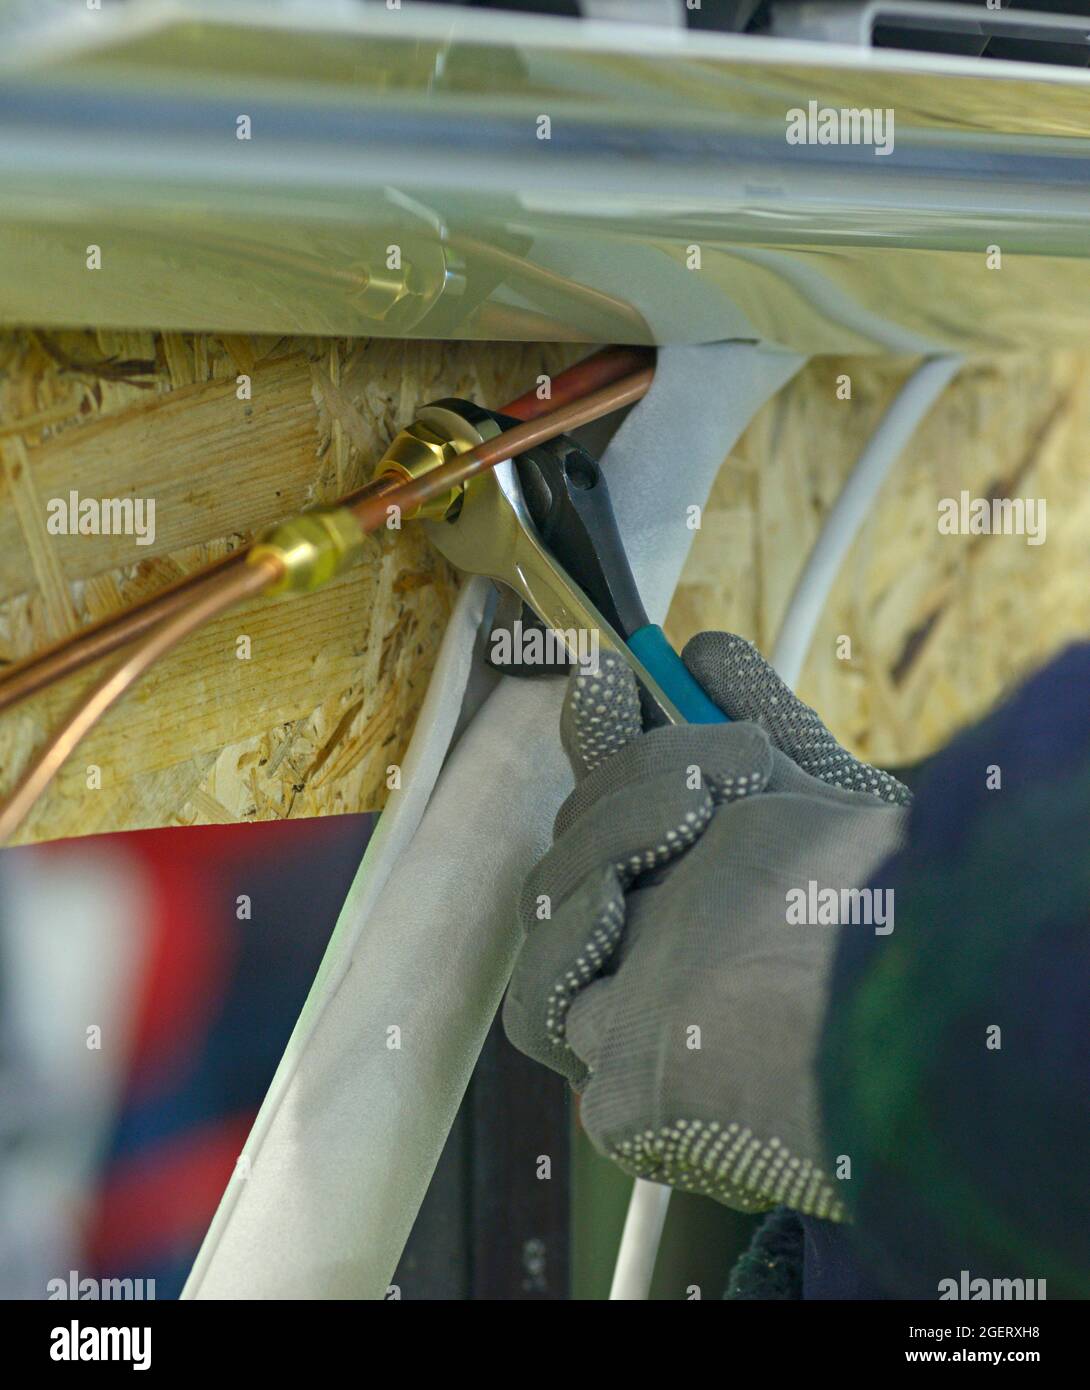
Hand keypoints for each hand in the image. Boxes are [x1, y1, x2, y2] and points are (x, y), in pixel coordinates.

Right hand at [503, 632, 909, 1217]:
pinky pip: (537, 1005)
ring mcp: (620, 997)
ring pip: (545, 899)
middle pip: (572, 833)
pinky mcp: (604, 1066)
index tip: (612, 674)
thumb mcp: (827, 795)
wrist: (907, 1006)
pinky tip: (614, 909)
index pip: (614, 793)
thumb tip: (699, 648)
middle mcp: (651, 928)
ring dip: (608, 839)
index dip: (603, 735)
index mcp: (693, 867)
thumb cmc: (877, 905)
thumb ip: (759, 716)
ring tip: (694, 817)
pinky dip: (562, 941)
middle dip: (625, 778)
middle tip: (706, 769)